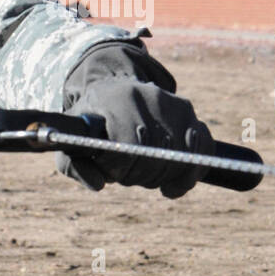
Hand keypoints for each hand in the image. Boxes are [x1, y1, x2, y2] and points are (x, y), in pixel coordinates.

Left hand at [56, 79, 211, 197]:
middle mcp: (149, 97)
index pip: (128, 145)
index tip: (112, 173)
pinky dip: (191, 172)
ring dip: (161, 177)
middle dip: (139, 175)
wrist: (112, 90)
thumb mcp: (73, 142)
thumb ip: (76, 166)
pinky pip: (202, 148)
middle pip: (155, 154)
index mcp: (116, 100)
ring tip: (144, 175)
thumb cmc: (91, 123)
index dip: (120, 168)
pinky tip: (173, 185)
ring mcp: (172, 104)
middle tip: (126, 175)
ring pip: (179, 156)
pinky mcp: (189, 113)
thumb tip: (98, 185)